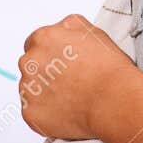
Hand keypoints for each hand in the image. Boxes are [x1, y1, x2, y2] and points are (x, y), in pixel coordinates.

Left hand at [18, 14, 136, 141]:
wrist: (114, 101)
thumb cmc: (109, 70)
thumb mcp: (91, 31)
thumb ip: (67, 27)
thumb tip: (61, 29)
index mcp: (43, 39)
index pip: (34, 43)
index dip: (50, 54)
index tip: (61, 64)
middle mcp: (30, 62)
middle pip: (31, 67)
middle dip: (46, 74)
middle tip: (69, 83)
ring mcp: (28, 89)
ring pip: (31, 91)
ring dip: (45, 94)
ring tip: (72, 99)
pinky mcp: (31, 113)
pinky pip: (34, 113)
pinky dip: (47, 115)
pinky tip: (67, 113)